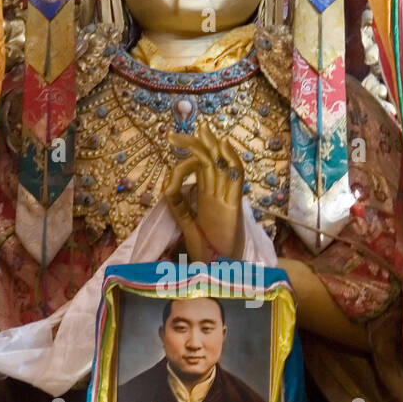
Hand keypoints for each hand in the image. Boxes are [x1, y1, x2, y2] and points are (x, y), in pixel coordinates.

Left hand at [164, 127, 245, 259]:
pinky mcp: (234, 207)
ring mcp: (226, 199)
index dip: (184, 162)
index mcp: (206, 198)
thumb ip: (178, 204)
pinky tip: (223, 145)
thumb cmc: (206, 253)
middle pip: (209, 162)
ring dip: (213, 146)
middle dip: (197, 145)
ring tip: (203, 129)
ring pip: (222, 165)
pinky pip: (235, 180)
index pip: (198, 171)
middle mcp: (217, 195)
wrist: (219, 272)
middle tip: (183, 131)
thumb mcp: (186, 223)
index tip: (170, 160)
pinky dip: (231, 161)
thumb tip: (167, 181)